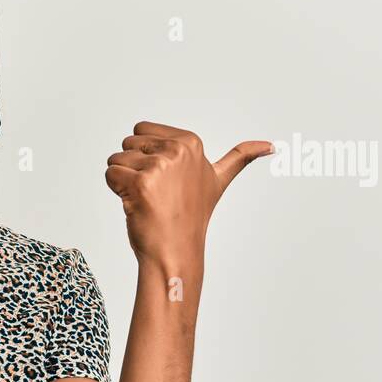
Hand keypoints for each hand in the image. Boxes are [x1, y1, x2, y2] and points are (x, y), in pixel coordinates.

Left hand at [105, 121, 272, 266]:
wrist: (175, 251)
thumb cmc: (189, 217)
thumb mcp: (218, 181)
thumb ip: (241, 158)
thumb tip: (270, 145)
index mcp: (191, 142)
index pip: (140, 131)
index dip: (145, 156)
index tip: (165, 179)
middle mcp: (177, 150)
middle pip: (127, 143)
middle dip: (133, 167)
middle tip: (154, 192)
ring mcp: (160, 166)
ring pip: (116, 159)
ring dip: (123, 181)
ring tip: (146, 199)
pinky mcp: (141, 183)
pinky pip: (111, 174)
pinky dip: (116, 190)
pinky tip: (135, 205)